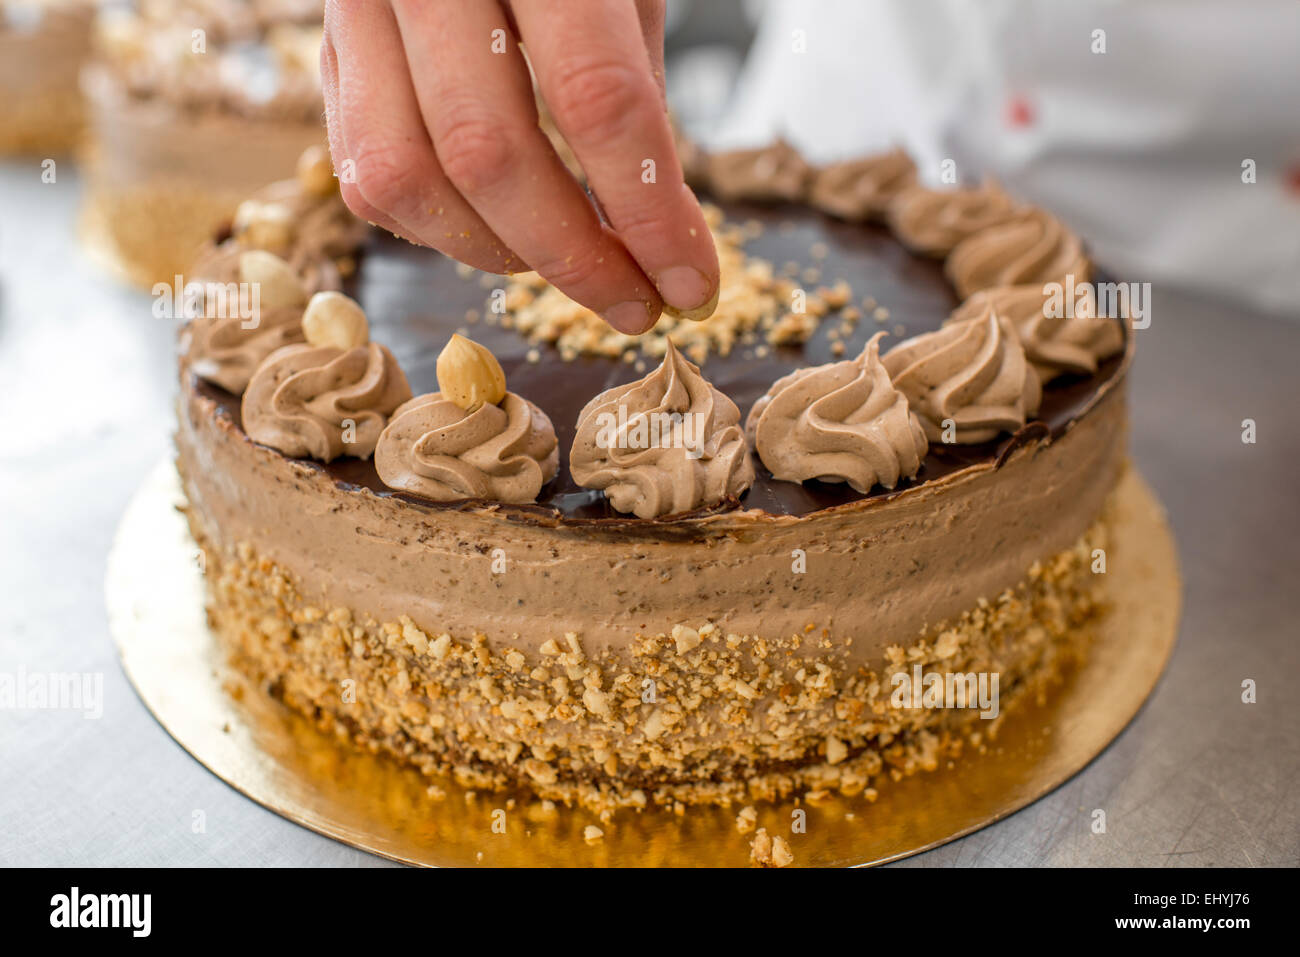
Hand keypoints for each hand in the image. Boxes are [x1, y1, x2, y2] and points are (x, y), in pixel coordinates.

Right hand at [320, 0, 720, 333]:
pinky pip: (363, 174)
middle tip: (633, 300)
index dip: (648, 210)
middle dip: (573, 256)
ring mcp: (359, 12)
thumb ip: (633, 98)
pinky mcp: (329, 52)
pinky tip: (495, 227)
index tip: (689, 279)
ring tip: (564, 261)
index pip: (596, 98)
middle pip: (489, 153)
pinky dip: (436, 227)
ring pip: (405, 178)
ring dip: (497, 252)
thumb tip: (655, 235)